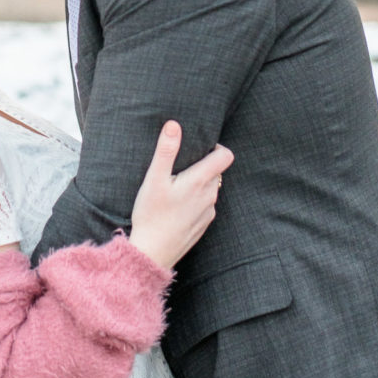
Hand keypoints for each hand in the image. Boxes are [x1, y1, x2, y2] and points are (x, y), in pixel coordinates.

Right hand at [129, 124, 232, 270]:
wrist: (152, 253)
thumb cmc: (151, 214)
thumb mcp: (154, 179)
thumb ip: (166, 150)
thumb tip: (174, 124)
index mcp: (200, 181)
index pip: (226, 156)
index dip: (217, 147)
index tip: (199, 146)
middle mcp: (210, 196)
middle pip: (216, 171)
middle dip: (203, 164)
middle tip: (180, 165)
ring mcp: (208, 212)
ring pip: (210, 188)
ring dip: (199, 183)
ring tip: (175, 186)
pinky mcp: (203, 225)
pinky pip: (205, 205)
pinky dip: (195, 200)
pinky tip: (176, 206)